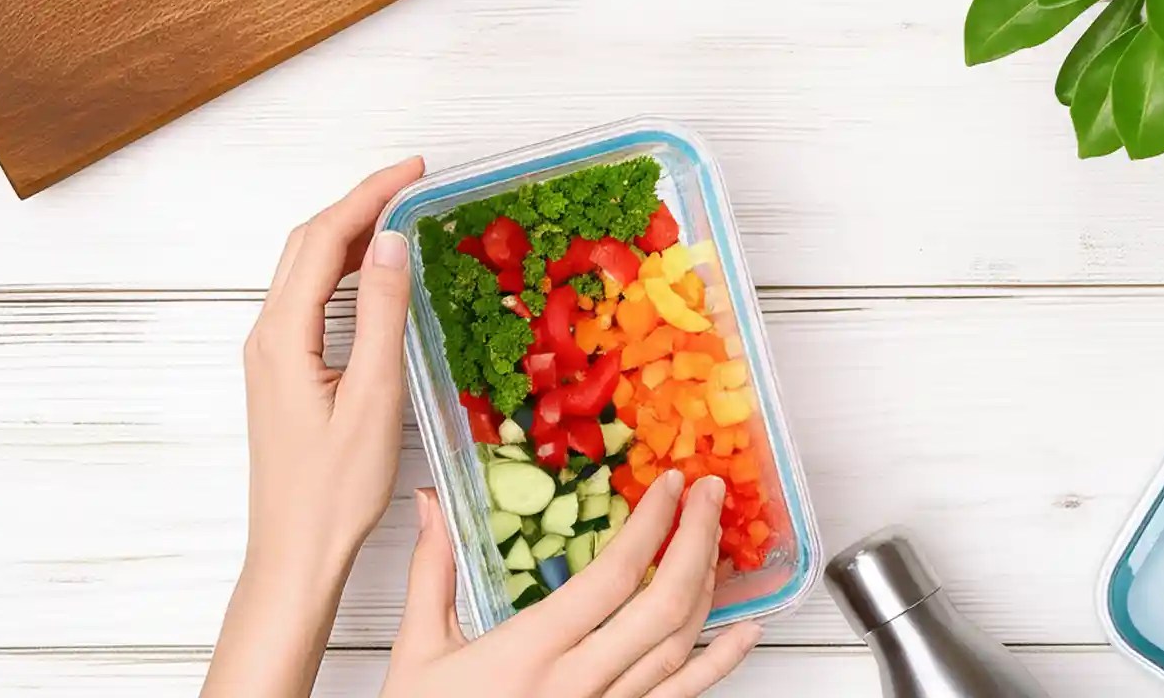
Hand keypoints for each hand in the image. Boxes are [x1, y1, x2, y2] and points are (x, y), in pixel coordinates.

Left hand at [202, 157, 424, 697]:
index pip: (324, 240)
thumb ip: (382, 315)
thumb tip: (393, 243)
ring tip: (400, 217)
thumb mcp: (373, 397)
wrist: (294, 549)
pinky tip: (374, 277)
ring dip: (349, 235)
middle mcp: (266, 335)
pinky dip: (342, 271)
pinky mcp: (282, 372)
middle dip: (357, 203)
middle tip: (412, 184)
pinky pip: (308, 299)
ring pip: (305, 270)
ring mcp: (269, 354)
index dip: (369, 195)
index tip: (415, 172)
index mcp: (283, 335)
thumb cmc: (333, 489)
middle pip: (307, 244)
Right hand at [383, 471, 762, 697]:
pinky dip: (720, 663)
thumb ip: (433, 572)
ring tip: (717, 539)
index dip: (652, 525)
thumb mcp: (418, 651)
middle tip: (710, 494)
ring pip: (678, 646)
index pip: (613, 576)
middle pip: (662, 604)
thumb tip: (430, 504)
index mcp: (531, 652)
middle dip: (695, 540)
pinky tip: (744, 633)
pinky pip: (681, 697)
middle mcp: (578, 684)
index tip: (670, 486)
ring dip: (707, 586)